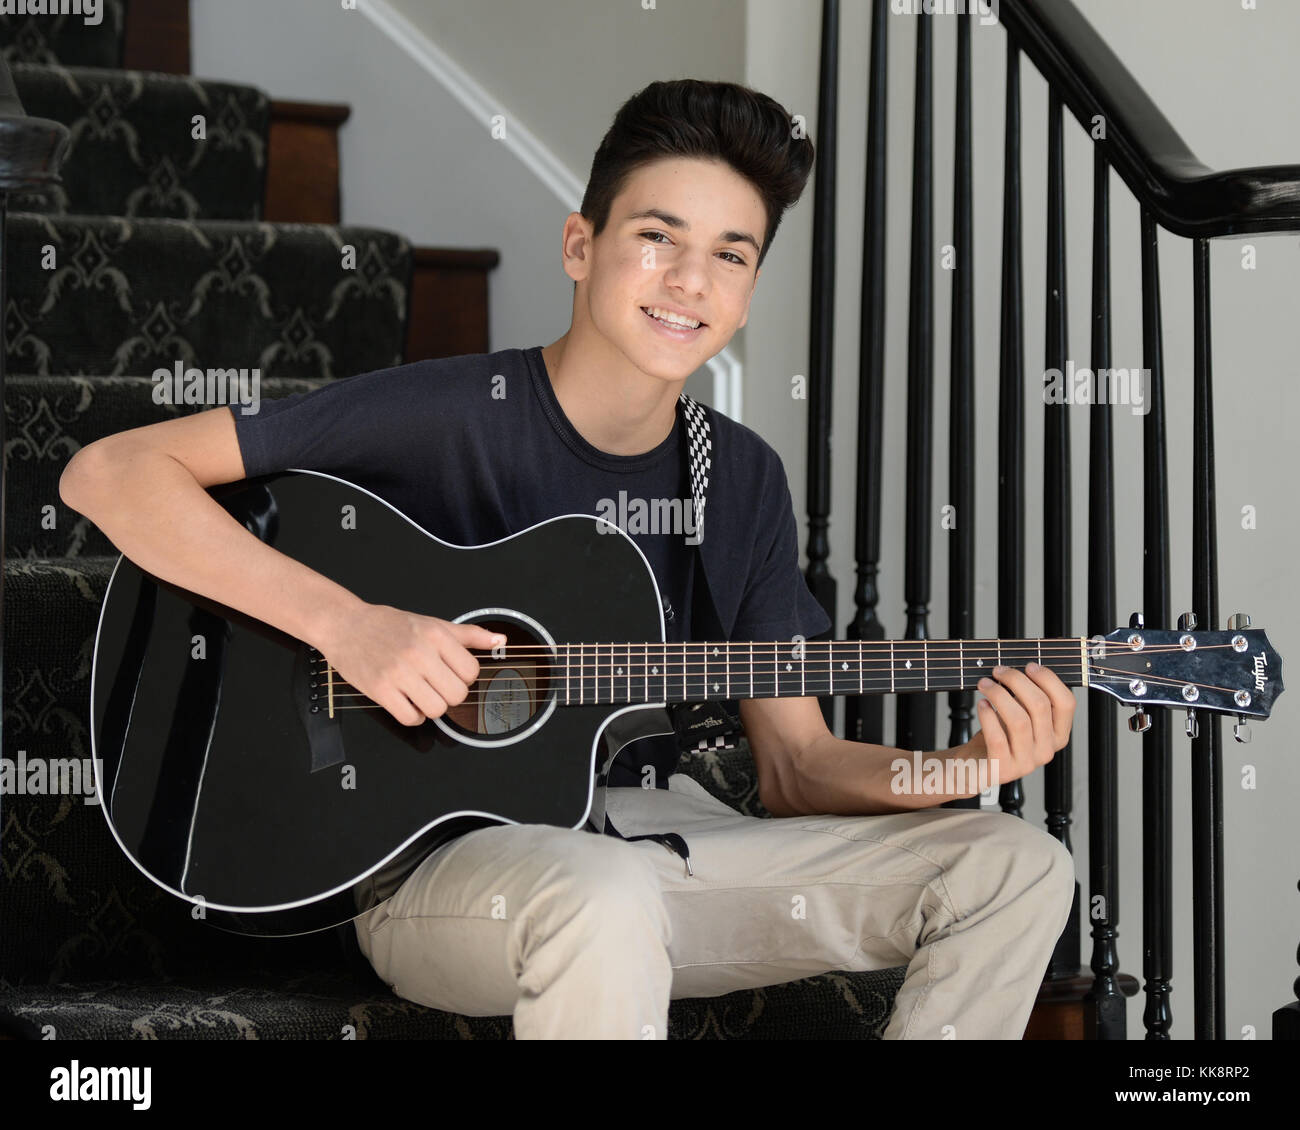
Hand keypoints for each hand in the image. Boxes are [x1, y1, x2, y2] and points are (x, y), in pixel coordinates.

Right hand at [313, 602, 504, 725]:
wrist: (346, 626)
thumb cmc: (390, 626)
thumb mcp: (432, 624)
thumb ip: (469, 635)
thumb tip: (500, 641)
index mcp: (435, 635)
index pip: (471, 671)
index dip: (464, 677)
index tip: (451, 673)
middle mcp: (419, 653)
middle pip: (457, 695)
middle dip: (450, 695)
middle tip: (436, 686)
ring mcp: (398, 673)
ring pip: (436, 709)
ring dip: (432, 707)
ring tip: (421, 694)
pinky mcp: (380, 690)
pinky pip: (410, 718)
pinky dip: (413, 716)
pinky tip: (407, 702)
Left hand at [965, 663, 1075, 786]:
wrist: (977, 765)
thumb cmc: (1000, 735)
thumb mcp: (1021, 715)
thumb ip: (1029, 697)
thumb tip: (1025, 668)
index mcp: (1058, 735)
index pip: (1066, 703)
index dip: (1049, 680)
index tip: (1029, 666)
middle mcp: (1047, 750)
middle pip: (1040, 706)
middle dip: (1017, 680)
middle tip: (999, 671)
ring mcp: (1026, 762)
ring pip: (1019, 720)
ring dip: (999, 695)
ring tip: (984, 684)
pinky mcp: (1003, 768)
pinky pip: (998, 738)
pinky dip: (987, 716)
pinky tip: (981, 704)